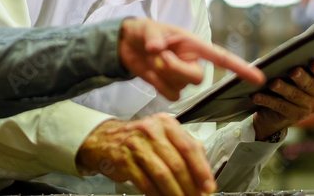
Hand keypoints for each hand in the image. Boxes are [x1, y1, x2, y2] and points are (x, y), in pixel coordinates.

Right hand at [77, 115, 215, 195]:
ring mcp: (136, 144)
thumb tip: (204, 177)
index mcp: (166, 123)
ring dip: (175, 193)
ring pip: (163, 175)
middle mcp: (151, 131)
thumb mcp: (162, 136)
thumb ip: (185, 150)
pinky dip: (157, 195)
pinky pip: (146, 183)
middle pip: (177, 164)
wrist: (104, 138)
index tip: (208, 187)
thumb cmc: (139, 139)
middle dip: (189, 187)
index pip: (189, 146)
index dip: (202, 170)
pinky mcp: (124, 160)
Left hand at [118, 19, 265, 100]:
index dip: (241, 68)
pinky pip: (170, 95)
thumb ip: (152, 37)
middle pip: (197, 78)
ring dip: (163, 75)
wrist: (127, 45)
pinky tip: (151, 74)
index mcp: (194, 45)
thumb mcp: (147, 28)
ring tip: (153, 60)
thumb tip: (155, 48)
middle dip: (176, 69)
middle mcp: (192, 62)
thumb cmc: (144, 32)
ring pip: (182, 87)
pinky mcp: (170, 88)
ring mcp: (181, 77)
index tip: (260, 78)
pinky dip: (158, 85)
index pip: (222, 58)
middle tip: (158, 56)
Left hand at [252, 58, 313, 139]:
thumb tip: (281, 56)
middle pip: (309, 85)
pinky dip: (267, 100)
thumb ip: (293, 64)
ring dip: (283, 89)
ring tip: (273, 83)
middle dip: (301, 77)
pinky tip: (257, 96)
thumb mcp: (292, 73)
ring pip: (294, 95)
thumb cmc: (287, 82)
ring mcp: (308, 108)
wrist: (278, 111)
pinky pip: (279, 106)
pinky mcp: (294, 116)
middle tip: (293, 71)